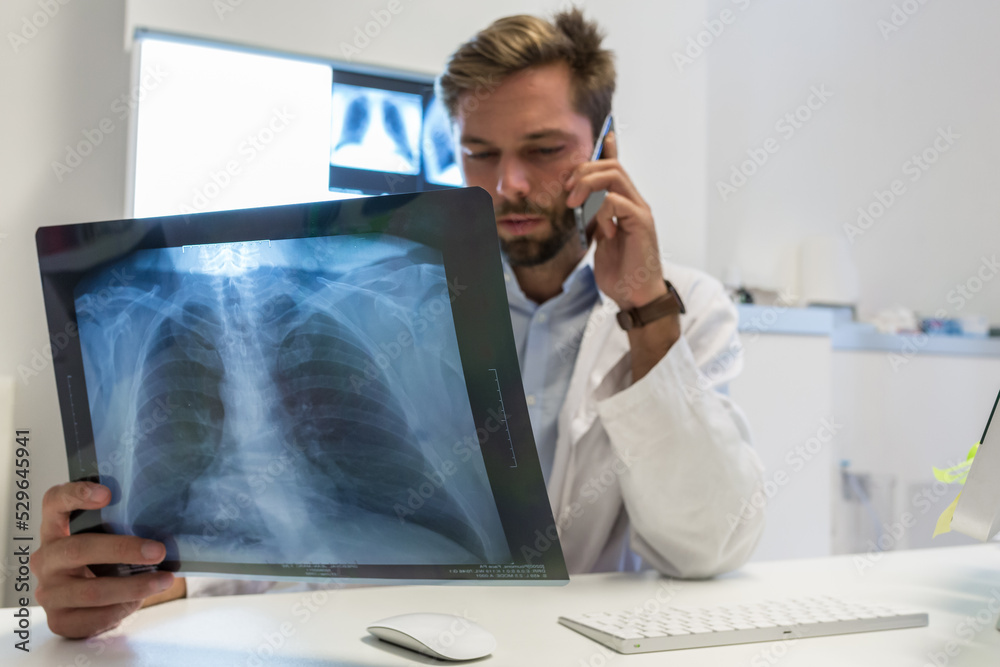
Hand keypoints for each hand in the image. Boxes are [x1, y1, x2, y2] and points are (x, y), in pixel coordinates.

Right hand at [30, 482, 177, 637]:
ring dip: (133, 586)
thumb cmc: (106, 560)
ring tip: (164, 580)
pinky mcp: (58, 619)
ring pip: (91, 590)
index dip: (77, 494)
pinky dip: (120, 610)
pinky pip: (92, 617)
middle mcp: (47, 558)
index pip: (55, 503)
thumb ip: (121, 527)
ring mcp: (48, 591)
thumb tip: (165, 522)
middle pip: (78, 549)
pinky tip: (138, 602)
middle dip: (122, 549)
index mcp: (55, 529)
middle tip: (158, 551)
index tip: (107, 493)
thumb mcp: (110, 539)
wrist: (96, 602)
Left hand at [564, 131, 667, 308]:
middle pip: (611, 165)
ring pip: (614, 175)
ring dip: (588, 183)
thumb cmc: (620, 273)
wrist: (636, 297)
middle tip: (567, 192)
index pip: (618, 167)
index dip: (609, 148)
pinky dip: (599, 209)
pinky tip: (599, 229)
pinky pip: (615, 200)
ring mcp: (639, 211)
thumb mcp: (600, 241)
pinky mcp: (641, 223)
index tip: (602, 134)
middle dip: (583, 171)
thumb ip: (595, 220)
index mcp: (625, 205)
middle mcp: (635, 203)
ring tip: (574, 203)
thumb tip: (582, 206)